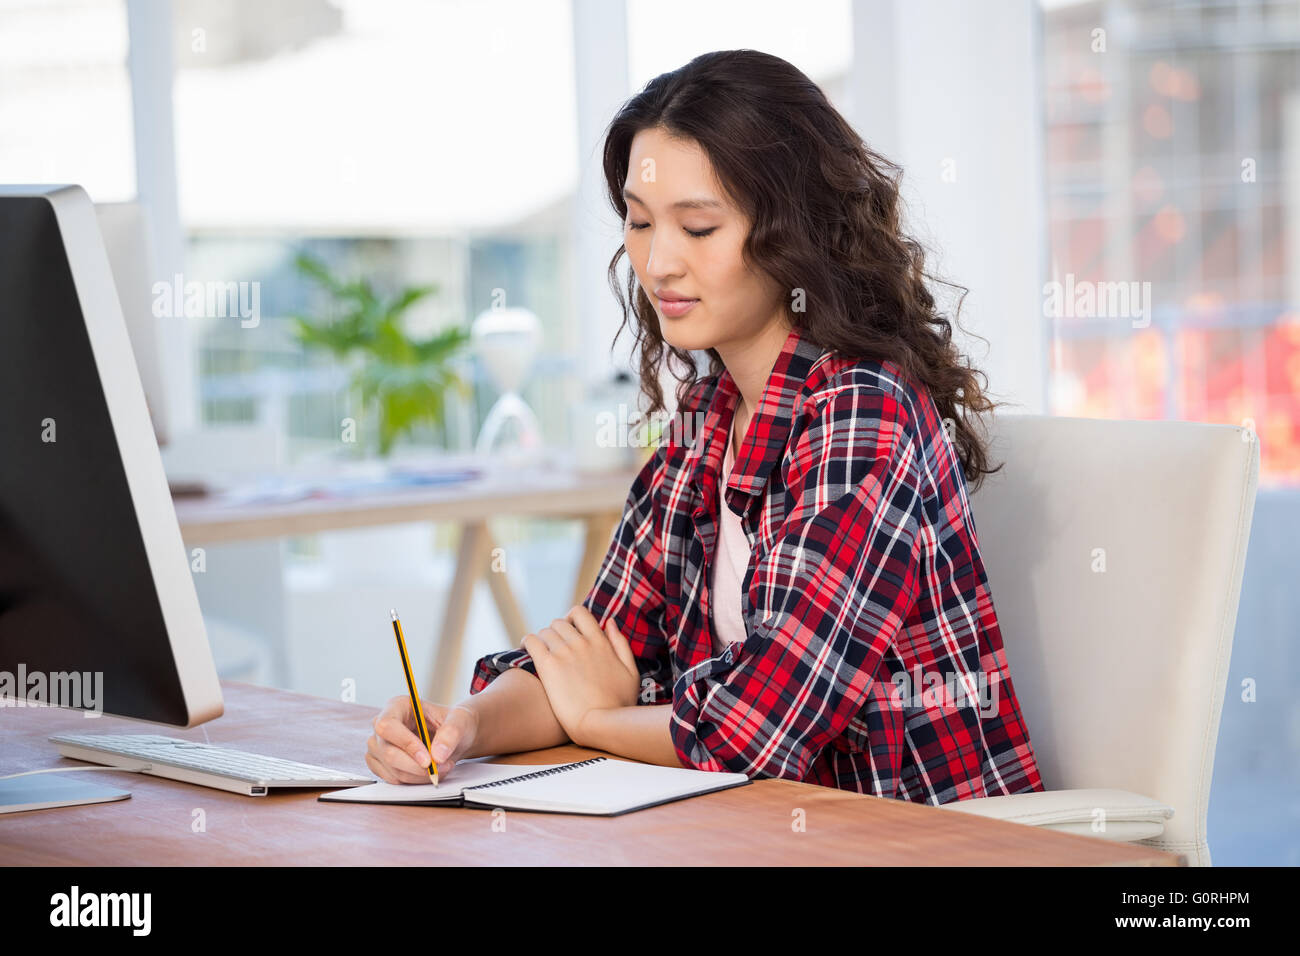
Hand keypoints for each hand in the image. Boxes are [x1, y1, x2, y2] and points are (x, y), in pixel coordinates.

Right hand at [365, 695, 478, 783]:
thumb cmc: (453, 723)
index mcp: (397, 706)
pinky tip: (429, 772)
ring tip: (442, 768)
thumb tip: (438, 755)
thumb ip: (451, 733)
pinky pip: (393, 779)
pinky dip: (414, 780)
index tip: (427, 759)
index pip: (388, 725)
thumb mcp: (460, 720)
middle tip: (442, 767)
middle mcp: (382, 725)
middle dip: (417, 766)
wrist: (453, 737)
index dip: (406, 744)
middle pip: (388, 752)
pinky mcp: (380, 763)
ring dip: (419, 775)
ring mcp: (378, 745)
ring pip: (392, 769)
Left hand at [522, 605, 640, 746]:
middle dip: (555, 632)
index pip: (580, 613)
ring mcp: (563, 653)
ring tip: (540, 652)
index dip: (571, 618)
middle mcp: (581, 643)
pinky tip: (526, 650)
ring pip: (544, 632)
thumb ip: (620, 644)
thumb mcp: (631, 672)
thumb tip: (610, 622)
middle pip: (559, 623)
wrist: (600, 723)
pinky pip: (531, 641)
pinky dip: (527, 642)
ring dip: (542, 639)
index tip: (569, 630)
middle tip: (552, 646)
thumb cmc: (619, 704)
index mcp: (600, 642)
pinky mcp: (548, 666)